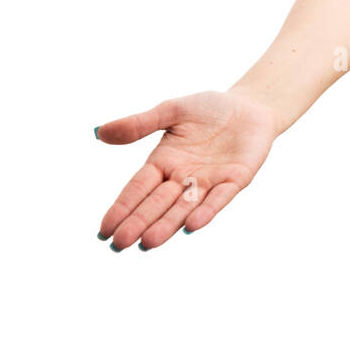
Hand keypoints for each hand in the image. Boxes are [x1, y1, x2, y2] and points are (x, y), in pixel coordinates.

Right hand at [94, 89, 282, 249]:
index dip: (122, 207)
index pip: (138, 188)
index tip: (104, 230)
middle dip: (139, 222)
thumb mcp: (171, 111)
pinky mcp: (235, 179)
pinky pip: (219, 198)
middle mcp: (184, 178)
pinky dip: (207, 210)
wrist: (249, 106)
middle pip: (157, 203)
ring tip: (149, 242)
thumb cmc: (209, 109)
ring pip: (185, 207)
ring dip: (168, 224)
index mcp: (164, 163)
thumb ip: (139, 123)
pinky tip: (192, 225)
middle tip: (120, 244)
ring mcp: (209, 181)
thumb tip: (99, 132)